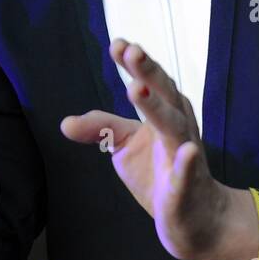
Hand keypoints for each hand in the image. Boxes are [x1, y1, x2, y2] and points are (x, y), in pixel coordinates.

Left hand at [59, 38, 231, 259]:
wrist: (194, 216)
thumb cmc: (159, 171)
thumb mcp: (126, 146)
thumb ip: (101, 129)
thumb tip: (64, 123)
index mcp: (164, 112)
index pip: (149, 82)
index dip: (134, 63)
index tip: (118, 43)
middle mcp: (178, 125)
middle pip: (165, 94)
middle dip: (148, 72)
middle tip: (131, 52)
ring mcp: (184, 154)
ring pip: (173, 126)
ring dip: (156, 107)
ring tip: (136, 89)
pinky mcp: (187, 184)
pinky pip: (188, 171)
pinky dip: (187, 161)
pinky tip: (187, 151)